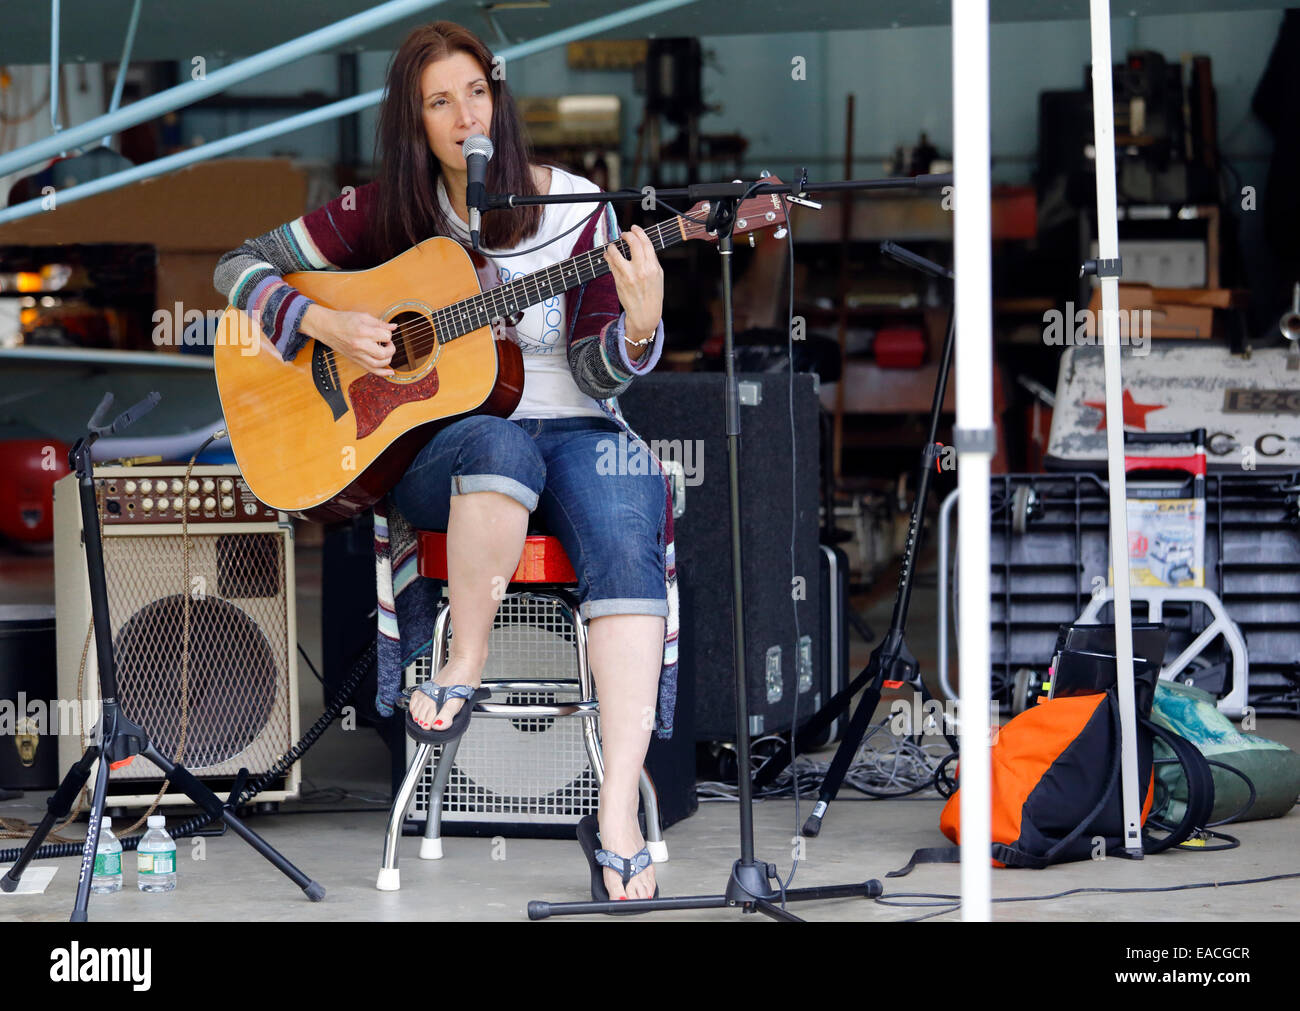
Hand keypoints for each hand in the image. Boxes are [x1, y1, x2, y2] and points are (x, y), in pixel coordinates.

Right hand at [305, 305, 396, 376]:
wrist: (327, 328)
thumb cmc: (343, 320)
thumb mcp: (363, 316)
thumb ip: (380, 323)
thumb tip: (394, 327)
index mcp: (363, 332)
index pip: (386, 336)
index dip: (388, 333)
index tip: (383, 331)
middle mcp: (360, 345)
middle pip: (384, 353)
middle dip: (391, 348)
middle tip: (387, 342)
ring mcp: (357, 355)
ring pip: (379, 364)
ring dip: (388, 359)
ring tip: (386, 351)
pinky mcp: (356, 360)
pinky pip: (371, 370)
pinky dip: (382, 373)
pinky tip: (390, 372)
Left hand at [603, 224, 662, 340]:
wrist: (645, 313)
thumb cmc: (652, 294)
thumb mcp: (658, 275)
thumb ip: (652, 260)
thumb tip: (642, 245)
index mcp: (653, 267)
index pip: (646, 243)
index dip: (639, 232)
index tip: (634, 228)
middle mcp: (641, 270)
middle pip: (633, 243)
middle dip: (627, 235)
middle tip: (624, 234)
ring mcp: (628, 276)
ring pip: (616, 253)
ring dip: (613, 246)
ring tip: (613, 246)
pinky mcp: (619, 281)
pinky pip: (611, 264)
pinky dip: (608, 257)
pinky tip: (608, 255)